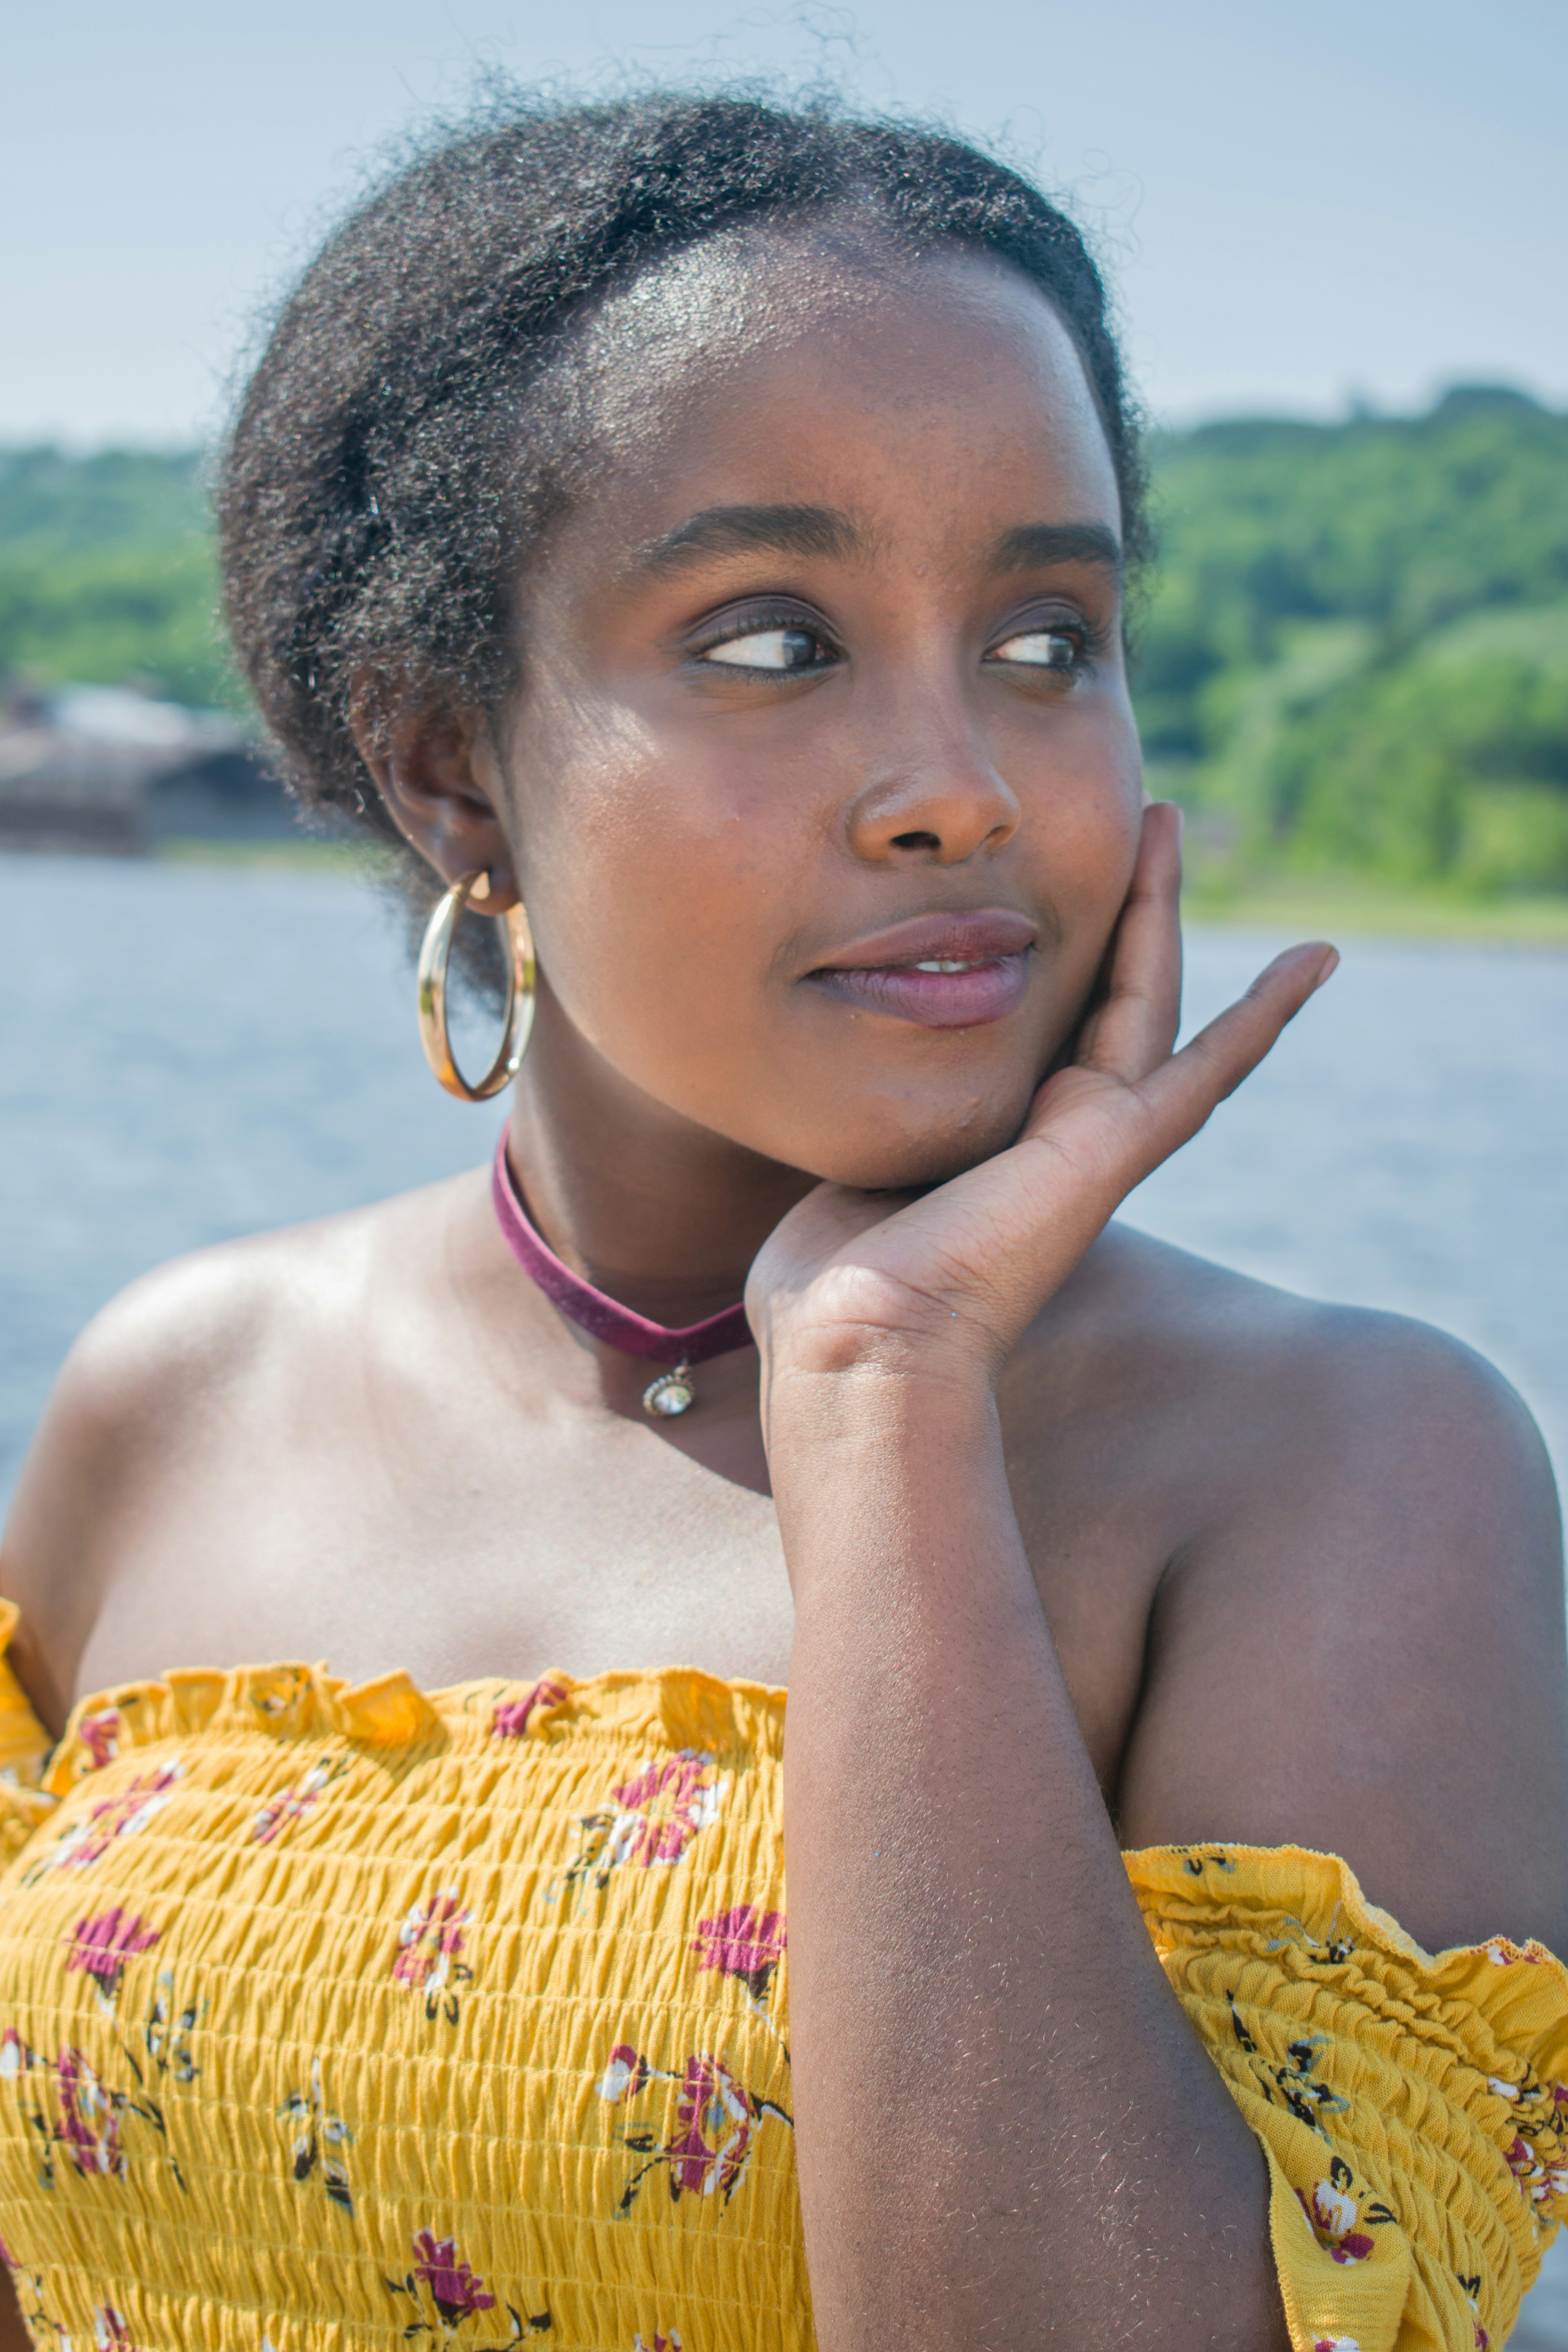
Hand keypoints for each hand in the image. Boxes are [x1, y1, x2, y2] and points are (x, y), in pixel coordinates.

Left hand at [746, 803, 1336, 1403]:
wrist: (858, 1345)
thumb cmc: (828, 1288)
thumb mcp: (842, 1170)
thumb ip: (867, 1121)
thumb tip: (846, 1082)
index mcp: (992, 1142)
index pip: (1037, 1032)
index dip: (1050, 958)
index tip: (1044, 896)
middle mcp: (1053, 1136)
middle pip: (1100, 995)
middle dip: (1115, 906)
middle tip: (1134, 822)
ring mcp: (1094, 1141)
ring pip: (1144, 997)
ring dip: (1155, 906)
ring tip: (1165, 822)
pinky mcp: (1114, 1148)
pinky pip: (1208, 1063)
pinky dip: (1266, 1013)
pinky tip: (1317, 962)